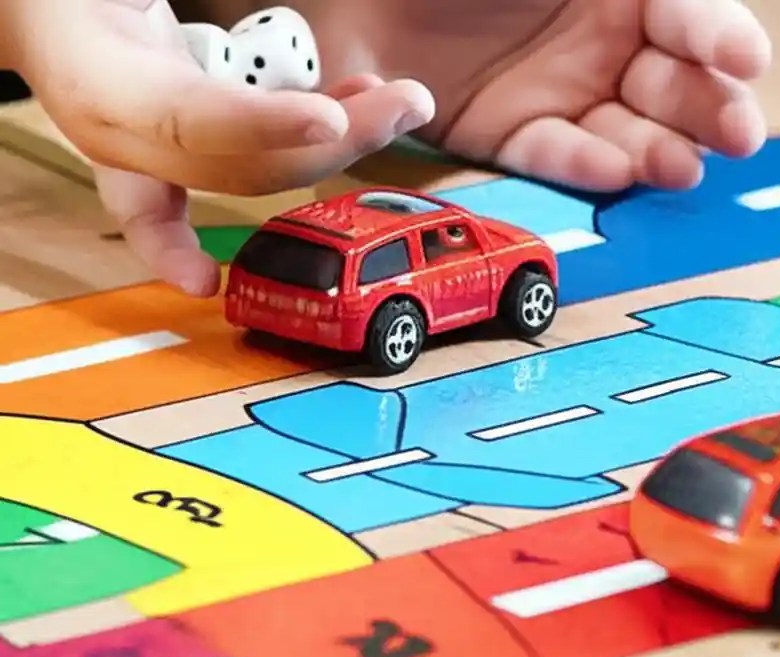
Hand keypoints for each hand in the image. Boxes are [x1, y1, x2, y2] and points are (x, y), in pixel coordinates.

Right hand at [6, 0, 434, 295]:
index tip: (329, 119)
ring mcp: (138, 151)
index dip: (261, 127)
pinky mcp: (162, 151)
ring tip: (398, 103)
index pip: (187, 119)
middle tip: (407, 103)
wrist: (30, 6)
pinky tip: (346, 135)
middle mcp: (116, 131)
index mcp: (93, 81)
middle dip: (334, 138)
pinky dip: (292, 161)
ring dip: (333, 145)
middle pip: (239, 161)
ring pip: (251, 172)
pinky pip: (236, 181)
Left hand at [179, 0, 772, 191]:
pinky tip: (614, 171)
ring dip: (661, 149)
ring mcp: (554, 86)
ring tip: (683, 166)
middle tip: (738, 131)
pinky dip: (583, 166)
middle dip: (710, 106)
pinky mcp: (505, 131)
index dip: (719, 32)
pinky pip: (551, 153)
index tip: (746, 57)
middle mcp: (596, 33)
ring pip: (625, 127)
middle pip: (672, 78)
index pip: (685, 9)